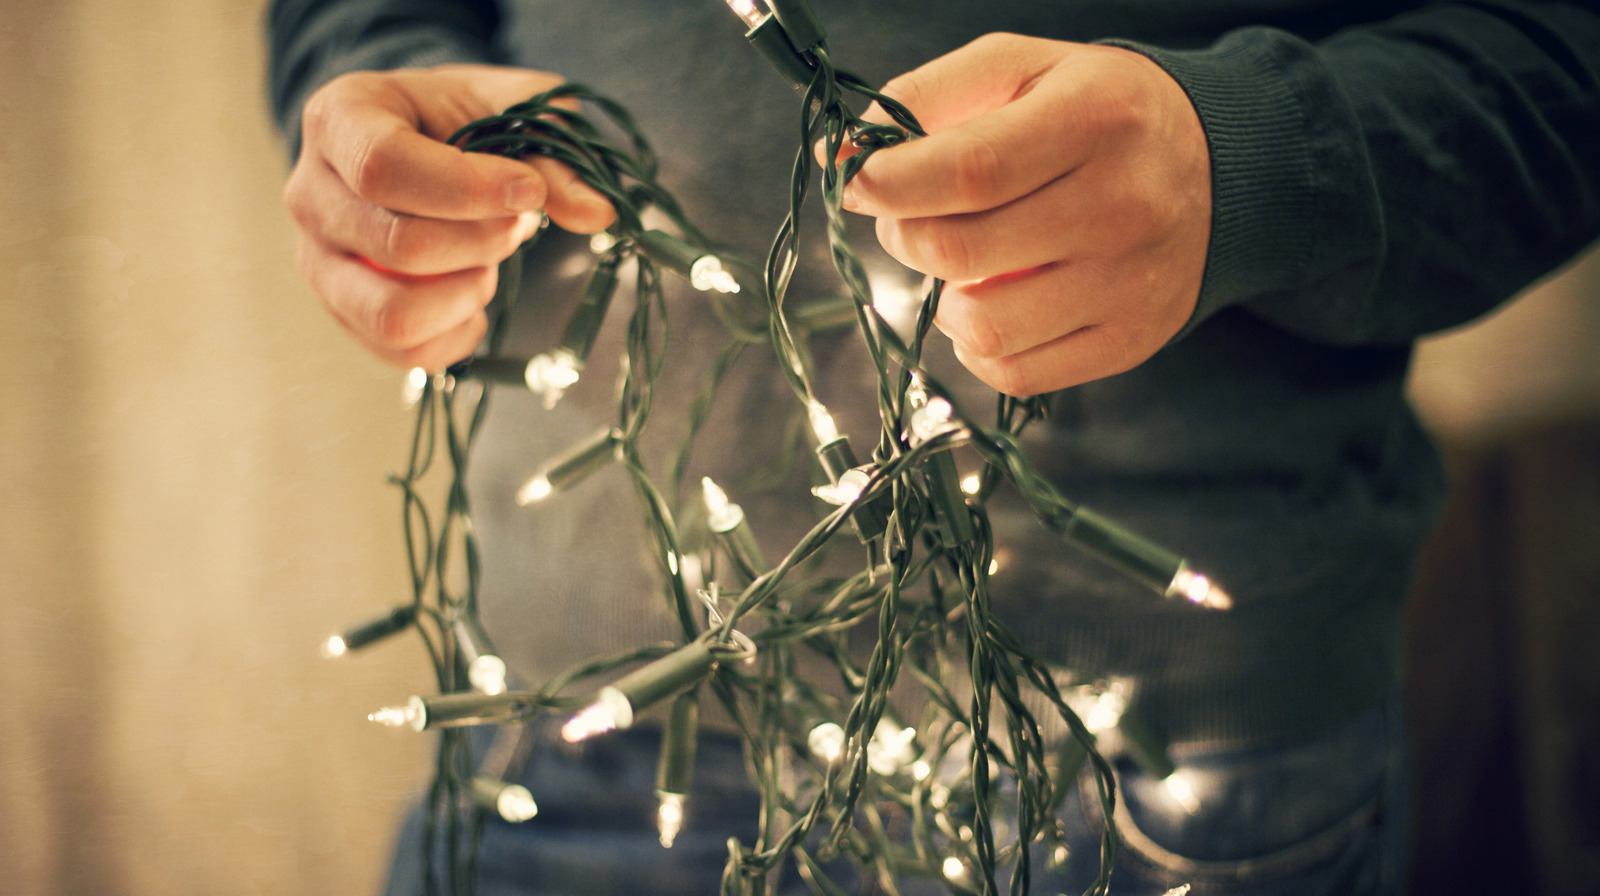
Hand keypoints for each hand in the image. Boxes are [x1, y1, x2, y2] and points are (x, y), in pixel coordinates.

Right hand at [283, 64, 615, 370]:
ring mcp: (318, 260)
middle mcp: (310, 193)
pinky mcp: (343, 312)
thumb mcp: (515, 109)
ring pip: (392, 314)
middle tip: (515, 223)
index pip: (385, 167)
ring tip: (487, 262)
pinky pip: (401, 352)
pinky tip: (476, 300)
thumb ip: (553, 156)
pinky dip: (456, 336)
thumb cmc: (465, 118)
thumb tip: (597, 213)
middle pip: (399, 245)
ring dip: (465, 294)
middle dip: (482, 242)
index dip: (467, 190)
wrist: (426, 140)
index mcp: (340, 119)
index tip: (528, 192)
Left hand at [843, 34, 1210, 395]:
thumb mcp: (1022, 68)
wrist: (1220, 166)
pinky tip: (992, 302)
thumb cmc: (1097, 112)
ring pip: (984, 327)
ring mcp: (1129, 284)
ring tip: (962, 262)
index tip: (857, 183)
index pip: (966, 170)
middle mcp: (1120, 206)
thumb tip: (841, 157)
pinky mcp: (1131, 340)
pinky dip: (980, 346)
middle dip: (906, 236)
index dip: (889, 184)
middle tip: (913, 217)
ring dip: (943, 299)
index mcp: (1093, 120)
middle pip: (960, 251)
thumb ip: (926, 98)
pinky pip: (1017, 374)